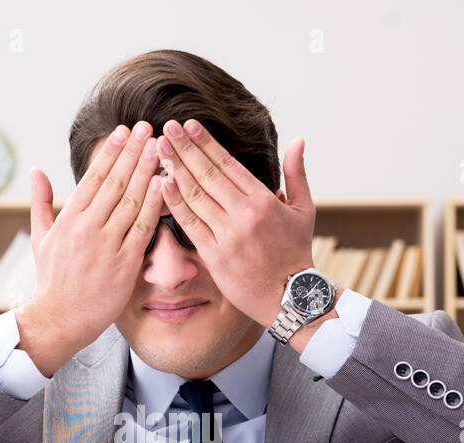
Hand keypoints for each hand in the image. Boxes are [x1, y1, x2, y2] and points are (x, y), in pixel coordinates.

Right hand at [17, 121, 163, 375]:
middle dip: (133, 152)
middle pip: (115, 182)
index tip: (124, 131)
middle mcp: (87, 228)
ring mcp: (107, 246)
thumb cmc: (52, 279)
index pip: (93, 177)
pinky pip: (143, 229)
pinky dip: (153, 206)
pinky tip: (164, 185)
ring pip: (131, 201)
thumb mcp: (40, 238)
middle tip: (148, 127)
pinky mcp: (124, 264)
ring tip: (160, 148)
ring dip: (146, 172)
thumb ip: (41, 202)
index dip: (111, 152)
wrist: (61, 318)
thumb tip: (36, 171)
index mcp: (69, 219)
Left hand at [156, 118, 315, 326]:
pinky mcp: (214, 255)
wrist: (290, 297)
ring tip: (159, 149)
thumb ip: (297, 174)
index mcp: (264, 200)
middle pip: (207, 174)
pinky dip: (175, 203)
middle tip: (166, 127)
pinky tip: (162, 184)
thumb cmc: (296, 253)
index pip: (228, 164)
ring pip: (195, 196)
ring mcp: (227, 235)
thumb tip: (297, 140)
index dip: (206, 142)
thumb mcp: (305, 210)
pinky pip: (189, 223)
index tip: (189, 124)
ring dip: (174, 170)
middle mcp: (244, 214)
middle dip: (185, 148)